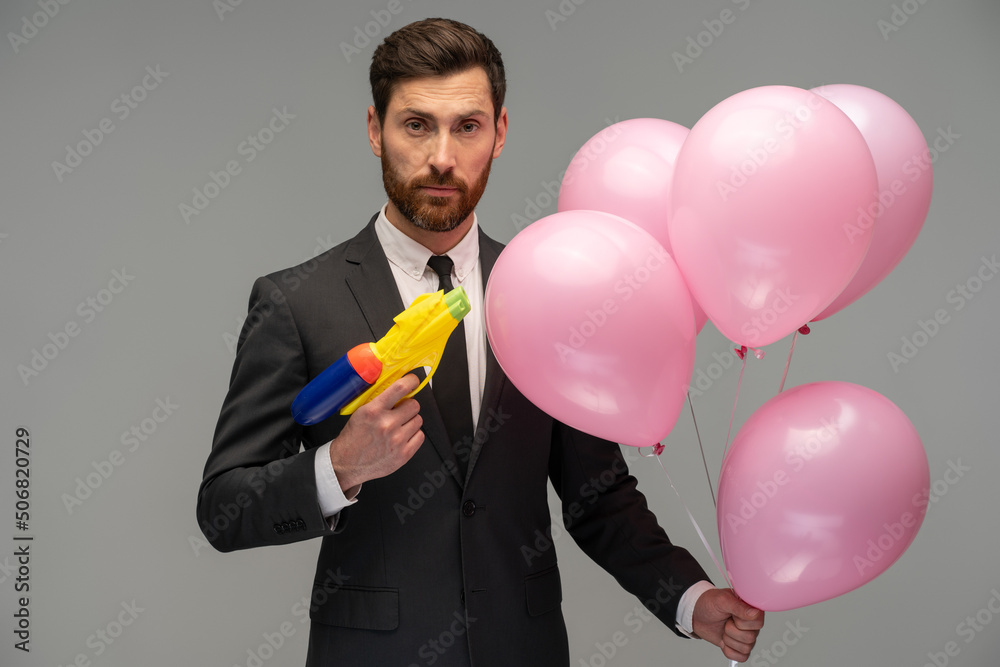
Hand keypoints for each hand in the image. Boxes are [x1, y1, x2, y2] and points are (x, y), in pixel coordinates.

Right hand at [328, 374, 424, 491]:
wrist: (346, 465)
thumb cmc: (352, 439)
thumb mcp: (360, 413)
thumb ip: (379, 401)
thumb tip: (399, 389)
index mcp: (374, 411)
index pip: (400, 388)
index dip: (411, 382)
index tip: (413, 382)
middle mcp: (387, 424)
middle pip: (414, 405)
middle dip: (408, 406)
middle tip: (401, 411)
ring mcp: (397, 440)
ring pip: (418, 420)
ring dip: (410, 421)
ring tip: (399, 427)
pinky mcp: (403, 454)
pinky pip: (420, 436)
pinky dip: (413, 435)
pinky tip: (402, 437)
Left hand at [691, 588, 763, 662]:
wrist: (696, 615)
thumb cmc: (709, 604)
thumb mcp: (721, 600)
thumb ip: (738, 606)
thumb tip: (754, 613)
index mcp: (751, 608)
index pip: (758, 622)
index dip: (742, 621)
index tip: (732, 615)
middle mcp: (751, 624)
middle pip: (751, 637)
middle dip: (731, 630)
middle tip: (725, 621)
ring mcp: (747, 636)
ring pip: (746, 648)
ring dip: (729, 639)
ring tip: (724, 628)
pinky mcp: (740, 647)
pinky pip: (742, 657)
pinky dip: (729, 650)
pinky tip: (724, 639)